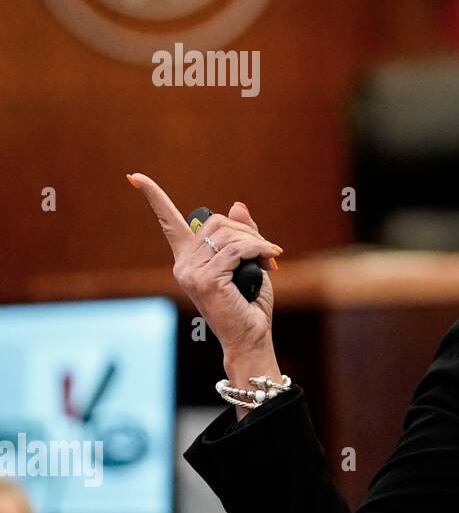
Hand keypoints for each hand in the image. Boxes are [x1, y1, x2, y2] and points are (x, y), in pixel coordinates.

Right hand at [127, 172, 281, 356]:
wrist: (250, 336)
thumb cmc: (249, 303)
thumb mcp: (248, 262)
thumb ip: (241, 236)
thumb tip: (236, 205)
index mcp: (188, 258)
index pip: (168, 222)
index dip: (154, 197)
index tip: (135, 177)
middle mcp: (183, 264)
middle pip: (215, 222)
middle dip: (246, 231)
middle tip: (267, 250)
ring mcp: (191, 272)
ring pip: (227, 235)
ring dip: (256, 242)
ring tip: (269, 258)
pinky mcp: (205, 280)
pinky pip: (235, 250)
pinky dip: (257, 250)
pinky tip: (269, 259)